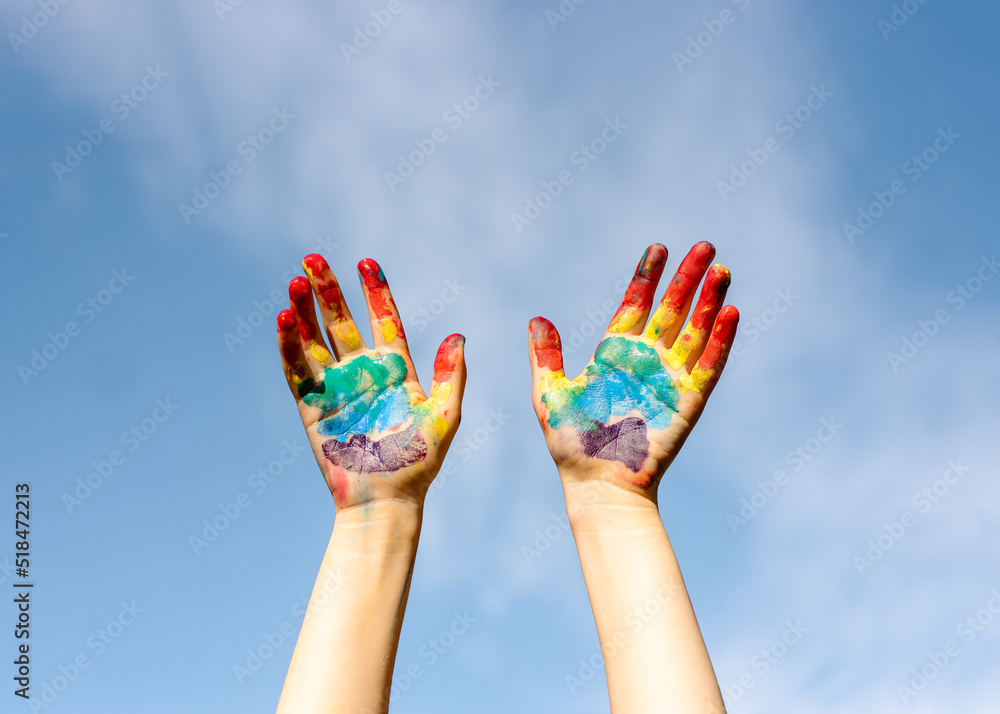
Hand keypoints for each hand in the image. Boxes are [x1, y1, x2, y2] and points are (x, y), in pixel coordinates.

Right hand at [277, 254, 465, 509]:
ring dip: (304, 310)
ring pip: (314, 339)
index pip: (383, 320)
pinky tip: (284, 318)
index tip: (367, 263)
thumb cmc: (419, 462)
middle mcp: (363, 374)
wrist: (386, 499)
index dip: (375, 292)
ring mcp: (336, 388)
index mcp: (395, 370)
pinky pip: (297, 370)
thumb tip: (457, 337)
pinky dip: (288, 345)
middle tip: (314, 259)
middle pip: (341, 322)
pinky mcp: (313, 407)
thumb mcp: (446, 415)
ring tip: (296, 281)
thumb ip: (450, 375)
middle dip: (328, 290)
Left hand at [528, 242, 737, 498]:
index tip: (658, 248)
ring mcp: (669, 379)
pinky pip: (708, 365)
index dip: (647, 276)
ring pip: (696, 331)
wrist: (596, 484)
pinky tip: (730, 312)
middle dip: (687, 279)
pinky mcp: (688, 401)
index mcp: (615, 354)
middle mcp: (646, 361)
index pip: (635, 305)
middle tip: (704, 246)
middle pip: (673, 310)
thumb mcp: (551, 393)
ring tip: (721, 271)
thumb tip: (536, 319)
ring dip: (710, 301)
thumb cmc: (571, 445)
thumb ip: (546, 356)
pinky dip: (720, 340)